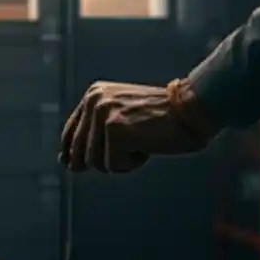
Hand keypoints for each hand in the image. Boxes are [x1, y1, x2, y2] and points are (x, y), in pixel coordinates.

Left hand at [60, 81, 213, 173]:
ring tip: (142, 143)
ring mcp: (103, 114)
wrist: (192, 110)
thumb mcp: (123, 118)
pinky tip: (147, 147)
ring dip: (120, 162)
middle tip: (126, 153)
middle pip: (80, 153)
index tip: (71, 164)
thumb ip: (94, 135)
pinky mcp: (115, 130)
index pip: (70, 132)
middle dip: (98, 162)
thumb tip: (67, 163)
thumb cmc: (162, 118)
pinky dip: (132, 164)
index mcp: (93, 94)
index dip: (71, 153)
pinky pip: (114, 166)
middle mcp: (94, 101)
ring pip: (96, 163)